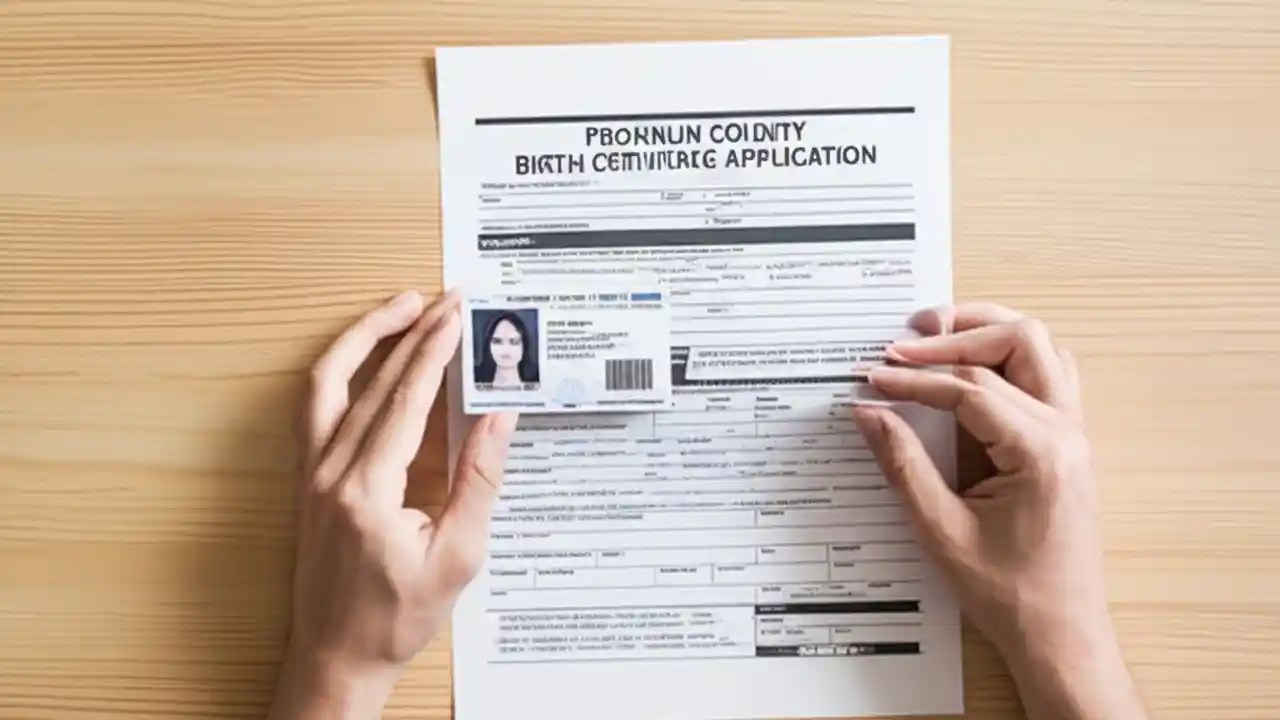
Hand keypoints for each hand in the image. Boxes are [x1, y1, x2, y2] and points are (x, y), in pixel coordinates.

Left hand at [269, 290, 517, 719]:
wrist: (337, 656)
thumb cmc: (395, 617)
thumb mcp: (457, 556)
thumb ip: (479, 482)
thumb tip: (498, 420)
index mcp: (368, 492)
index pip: (405, 400)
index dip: (433, 351)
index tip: (454, 315)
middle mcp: (330, 474)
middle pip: (369, 381)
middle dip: (409, 333)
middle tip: (442, 301)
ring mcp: (311, 475)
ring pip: (327, 384)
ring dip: (363, 339)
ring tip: (397, 308)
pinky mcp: (306, 480)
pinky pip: (316, 408)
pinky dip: (340, 371)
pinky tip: (364, 358)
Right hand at [851, 303, 1144, 719]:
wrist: (1061, 634)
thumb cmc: (1009, 594)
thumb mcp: (941, 532)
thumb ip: (903, 464)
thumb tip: (868, 413)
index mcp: (1040, 452)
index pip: (970, 388)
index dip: (915, 377)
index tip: (872, 377)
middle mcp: (1066, 432)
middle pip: (1017, 342)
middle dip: (956, 332)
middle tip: (905, 339)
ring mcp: (1074, 434)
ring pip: (1040, 348)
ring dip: (988, 333)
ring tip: (936, 336)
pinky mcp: (1068, 443)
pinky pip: (1049, 374)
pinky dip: (1009, 357)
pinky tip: (972, 369)